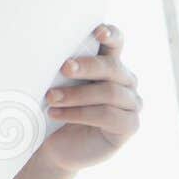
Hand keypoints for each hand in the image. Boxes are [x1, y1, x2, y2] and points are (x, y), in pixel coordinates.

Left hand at [37, 23, 141, 172]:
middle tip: (63, 68)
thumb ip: (64, 70)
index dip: (110, 35)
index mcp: (110, 64)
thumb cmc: (59, 109)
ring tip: (51, 98)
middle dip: (86, 66)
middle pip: (112, 66)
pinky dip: (79, 114)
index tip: (97, 31)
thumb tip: (47, 53)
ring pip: (109, 92)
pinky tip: (57, 114)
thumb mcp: (60, 86)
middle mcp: (126, 81)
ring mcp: (131, 104)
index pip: (116, 42)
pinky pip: (107, 115)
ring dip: (76, 94)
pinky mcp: (129, 125)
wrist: (58, 146)